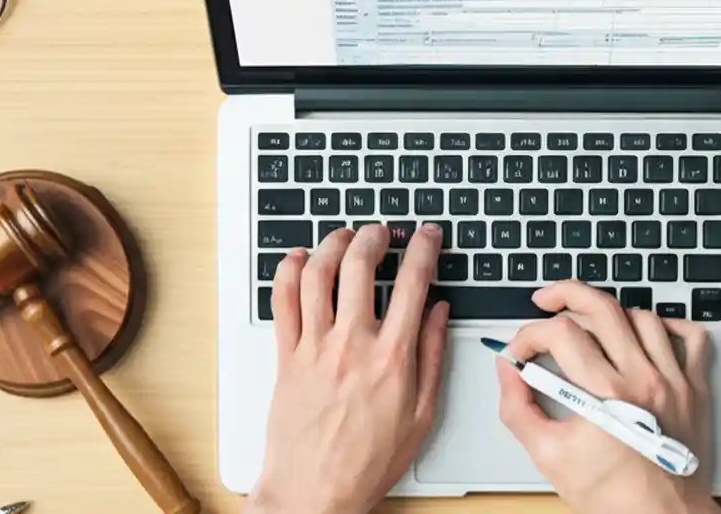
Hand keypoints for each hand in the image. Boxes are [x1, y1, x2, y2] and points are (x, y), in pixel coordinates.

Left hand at [245, 224, 449, 513]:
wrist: (314, 493)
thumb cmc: (368, 462)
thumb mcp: (422, 414)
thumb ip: (432, 356)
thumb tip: (438, 312)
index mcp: (392, 357)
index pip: (412, 283)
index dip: (422, 249)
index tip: (426, 235)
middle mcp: (352, 344)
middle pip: (360, 266)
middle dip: (374, 236)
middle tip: (381, 232)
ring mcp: (314, 348)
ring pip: (318, 274)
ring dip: (333, 244)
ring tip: (345, 237)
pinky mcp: (286, 357)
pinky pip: (282, 302)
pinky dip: (289, 272)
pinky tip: (300, 260)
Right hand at [497, 281, 720, 513]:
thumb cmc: (613, 496)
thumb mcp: (549, 457)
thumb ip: (518, 409)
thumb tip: (507, 371)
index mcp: (605, 394)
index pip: (560, 334)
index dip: (530, 334)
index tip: (520, 351)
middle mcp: (642, 377)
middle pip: (601, 307)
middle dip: (564, 294)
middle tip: (545, 299)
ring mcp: (673, 379)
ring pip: (641, 316)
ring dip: (610, 313)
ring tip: (589, 323)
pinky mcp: (694, 389)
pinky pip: (692, 338)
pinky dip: (670, 325)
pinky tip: (649, 330)